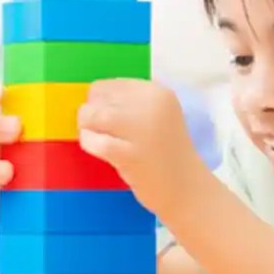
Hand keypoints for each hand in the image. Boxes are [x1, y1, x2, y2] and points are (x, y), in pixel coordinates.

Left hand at [77, 78, 207, 219]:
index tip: (108, 118)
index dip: (100, 101)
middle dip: (92, 114)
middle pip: (98, 97)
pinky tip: (100, 151)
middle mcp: (151, 105)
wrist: (186, 189)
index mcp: (158, 93)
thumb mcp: (157, 117)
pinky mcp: (130, 154)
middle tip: (103, 132)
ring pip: (93, 115)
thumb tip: (92, 98)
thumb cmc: (166, 154)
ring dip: (87, 127)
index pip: (110, 85)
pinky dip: (89, 143)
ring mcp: (142, 129)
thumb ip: (130, 104)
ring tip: (98, 139)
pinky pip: (94, 140)